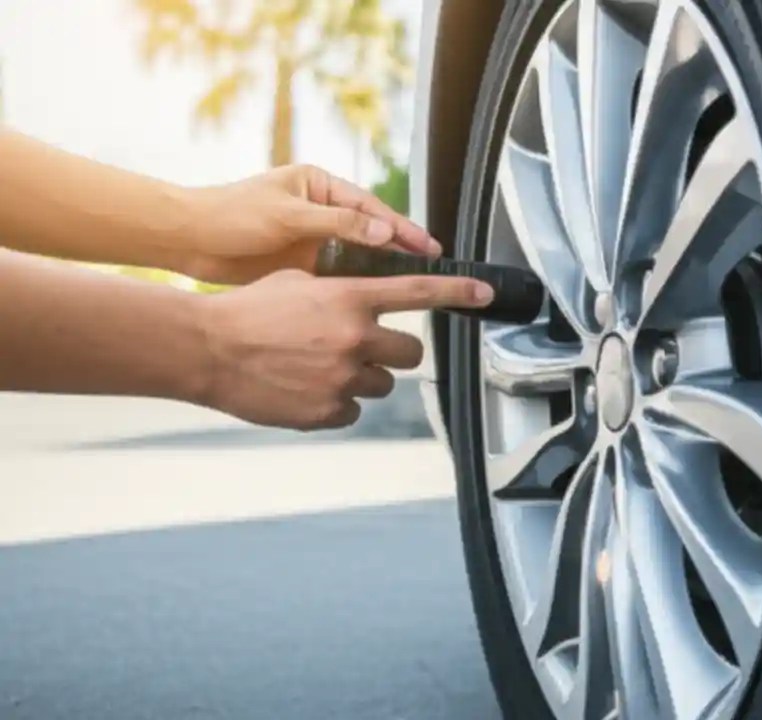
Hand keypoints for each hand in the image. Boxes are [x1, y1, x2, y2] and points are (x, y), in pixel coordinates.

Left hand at [181, 164, 440, 284]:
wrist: (187, 242)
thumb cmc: (230, 215)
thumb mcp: (287, 215)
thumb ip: (337, 224)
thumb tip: (383, 231)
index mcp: (319, 187)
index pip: (371, 208)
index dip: (402, 228)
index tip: (427, 246)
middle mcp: (321, 212)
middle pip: (371, 233)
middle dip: (400, 251)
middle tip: (430, 270)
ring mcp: (313, 241)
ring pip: (358, 257)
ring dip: (381, 272)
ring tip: (411, 289)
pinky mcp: (302, 266)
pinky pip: (339, 277)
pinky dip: (357, 288)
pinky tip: (375, 303)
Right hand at [198, 269, 492, 429]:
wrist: (205, 350)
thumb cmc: (248, 311)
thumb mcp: (300, 283)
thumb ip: (342, 292)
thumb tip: (370, 302)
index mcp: (350, 299)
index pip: (419, 291)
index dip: (459, 291)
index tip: (484, 293)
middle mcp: (354, 338)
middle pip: (411, 353)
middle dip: (393, 351)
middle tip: (362, 347)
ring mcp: (343, 379)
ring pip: (382, 384)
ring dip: (362, 378)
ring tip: (319, 368)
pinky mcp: (327, 412)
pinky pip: (352, 411)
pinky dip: (336, 403)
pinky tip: (304, 389)